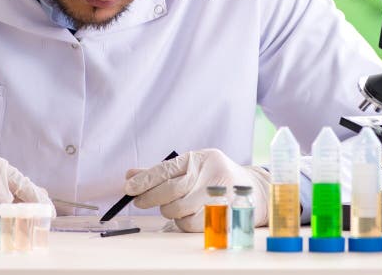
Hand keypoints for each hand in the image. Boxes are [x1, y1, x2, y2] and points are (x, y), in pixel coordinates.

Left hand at [124, 149, 269, 231]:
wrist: (252, 190)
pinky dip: (182, 221)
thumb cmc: (214, 176)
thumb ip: (160, 172)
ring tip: (171, 206)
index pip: (167, 168)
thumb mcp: (190, 167)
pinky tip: (186, 214)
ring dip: (168, 210)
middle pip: (171, 189)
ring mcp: (218, 194)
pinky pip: (190, 223)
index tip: (128, 187)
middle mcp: (209, 173)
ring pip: (179, 208)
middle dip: (150, 197)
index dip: (145, 179)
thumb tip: (130, 176)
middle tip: (139, 201)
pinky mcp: (223, 213)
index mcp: (198, 158)